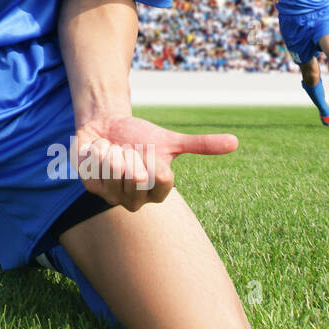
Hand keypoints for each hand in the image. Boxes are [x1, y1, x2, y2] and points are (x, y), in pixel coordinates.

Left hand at [72, 114, 237, 211]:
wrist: (107, 127)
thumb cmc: (140, 138)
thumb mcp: (170, 141)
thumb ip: (200, 145)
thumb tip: (236, 142)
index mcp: (157, 193)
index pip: (162, 182)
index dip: (155, 164)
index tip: (151, 154)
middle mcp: (135, 201)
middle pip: (138, 178)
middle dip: (134, 155)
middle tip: (129, 150)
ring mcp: (112, 195)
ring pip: (116, 173)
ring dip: (116, 152)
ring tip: (115, 149)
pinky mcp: (92, 186)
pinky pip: (97, 168)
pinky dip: (99, 151)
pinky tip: (100, 150)